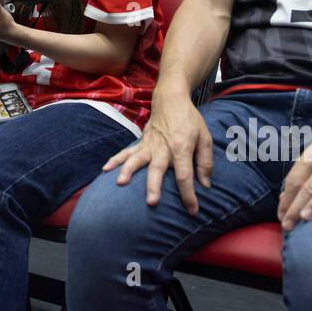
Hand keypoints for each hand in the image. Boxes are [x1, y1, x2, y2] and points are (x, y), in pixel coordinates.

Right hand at [103, 92, 212, 210]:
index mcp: (181, 148)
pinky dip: (115, 160)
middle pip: (157, 169)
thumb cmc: (190, 120)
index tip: (192, 211)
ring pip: (137, 159)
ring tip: (120, 182)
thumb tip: (205, 185)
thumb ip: (205, 162)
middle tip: (151, 202)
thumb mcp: (205, 138)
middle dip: (154, 186)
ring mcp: (149, 145)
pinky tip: (106, 170)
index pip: (185, 175)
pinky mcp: (141, 142)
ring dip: (128, 171)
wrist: (171, 99)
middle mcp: (163, 148)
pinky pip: (126, 152)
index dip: (189, 195)